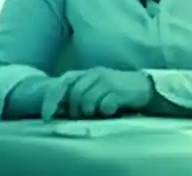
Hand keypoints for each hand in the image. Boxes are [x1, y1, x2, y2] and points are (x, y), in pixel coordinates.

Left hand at [40, 68, 154, 120]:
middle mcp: (93, 74)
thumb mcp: (94, 89)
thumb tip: (58, 110)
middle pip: (74, 95)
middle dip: (75, 111)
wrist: (144, 86)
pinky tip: (110, 112)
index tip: (47, 117)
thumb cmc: (115, 91)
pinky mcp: (119, 91)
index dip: (51, 100)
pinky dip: (105, 111)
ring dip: (90, 112)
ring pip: (87, 101)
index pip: (61, 83)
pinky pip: (104, 105)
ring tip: (98, 114)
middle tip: (83, 118)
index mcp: (84, 73)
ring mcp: (107, 81)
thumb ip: (78, 95)